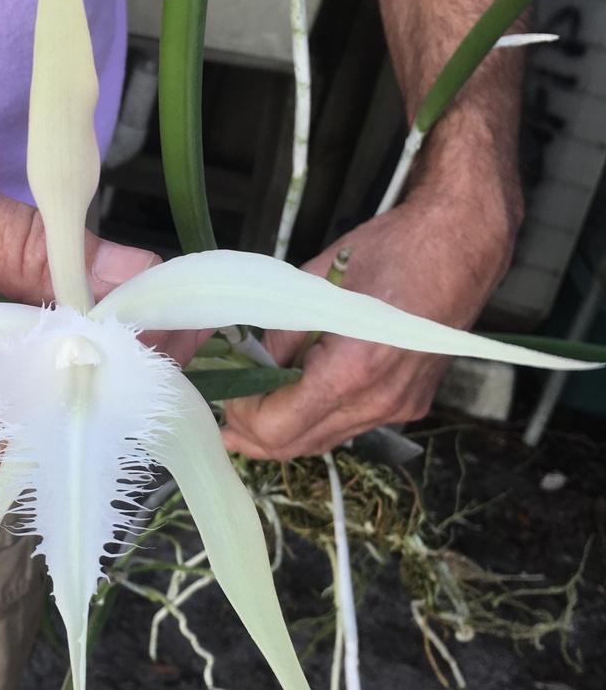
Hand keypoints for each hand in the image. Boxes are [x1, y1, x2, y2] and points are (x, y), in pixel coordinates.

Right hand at [0, 121, 194, 483]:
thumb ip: (21, 237)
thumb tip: (129, 274)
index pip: (20, 383)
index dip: (111, 355)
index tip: (178, 318)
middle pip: (28, 425)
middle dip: (112, 374)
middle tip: (175, 321)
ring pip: (18, 439)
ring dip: (82, 388)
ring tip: (132, 328)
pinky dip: (39, 397)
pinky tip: (71, 354)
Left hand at [221, 195, 516, 460]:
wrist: (462, 244)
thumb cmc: (394, 250)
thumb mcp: (316, 284)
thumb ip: (278, 333)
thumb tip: (248, 363)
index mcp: (352, 371)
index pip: (276, 428)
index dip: (242, 417)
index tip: (228, 394)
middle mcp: (379, 401)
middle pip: (298, 446)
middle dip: (256, 434)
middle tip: (228, 419)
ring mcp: (399, 408)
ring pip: (324, 441)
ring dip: (287, 429)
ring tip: (255, 409)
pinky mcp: (411, 404)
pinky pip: (352, 425)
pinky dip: (320, 417)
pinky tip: (302, 395)